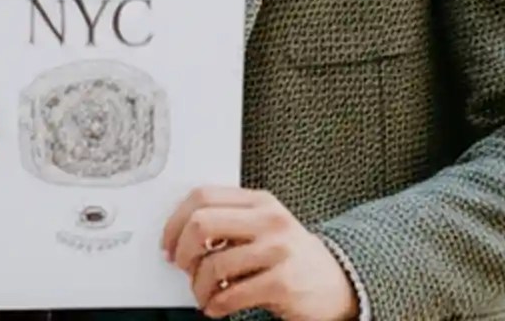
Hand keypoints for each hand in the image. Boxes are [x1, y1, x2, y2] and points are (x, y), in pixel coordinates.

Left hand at [161, 187, 358, 320]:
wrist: (336, 283)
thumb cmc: (288, 256)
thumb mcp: (262, 226)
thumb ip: (228, 221)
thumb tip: (178, 234)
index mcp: (259, 201)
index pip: (202, 196)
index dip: (175, 221)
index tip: (167, 244)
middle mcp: (269, 220)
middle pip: (202, 224)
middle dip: (182, 251)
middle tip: (182, 268)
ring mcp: (278, 250)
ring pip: (213, 265)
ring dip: (199, 287)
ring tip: (204, 295)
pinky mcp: (283, 282)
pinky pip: (231, 295)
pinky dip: (215, 306)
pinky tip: (216, 307)